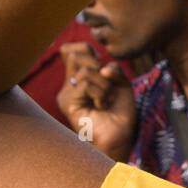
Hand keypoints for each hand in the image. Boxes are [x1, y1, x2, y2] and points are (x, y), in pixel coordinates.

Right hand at [56, 42, 136, 160]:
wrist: (119, 137)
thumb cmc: (120, 113)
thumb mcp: (122, 85)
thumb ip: (114, 69)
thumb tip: (102, 67)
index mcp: (80, 77)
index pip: (72, 49)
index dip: (88, 50)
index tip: (104, 70)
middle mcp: (70, 83)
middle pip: (76, 53)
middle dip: (98, 65)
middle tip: (107, 85)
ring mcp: (66, 93)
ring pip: (86, 71)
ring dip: (105, 85)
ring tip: (106, 100)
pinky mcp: (67, 102)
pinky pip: (86, 84)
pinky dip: (101, 93)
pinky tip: (101, 106)